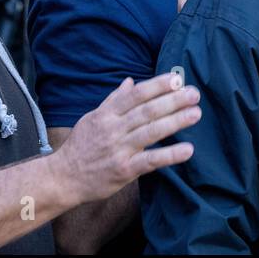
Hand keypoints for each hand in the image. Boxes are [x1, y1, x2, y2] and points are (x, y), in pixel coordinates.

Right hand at [50, 73, 200, 205]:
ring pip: (150, 132)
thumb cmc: (81, 146)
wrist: (62, 178)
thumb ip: (113, 100)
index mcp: (106, 114)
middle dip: (172, 100)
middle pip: (146, 111)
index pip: (136, 95)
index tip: (177, 79)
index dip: (157, 85)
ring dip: (176, 122)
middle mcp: (113, 129)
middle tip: (194, 94)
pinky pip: (149, 161)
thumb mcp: (92, 118)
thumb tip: (130, 81)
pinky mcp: (123, 171)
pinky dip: (169, 155)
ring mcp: (118, 150)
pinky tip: (188, 150)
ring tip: (196, 114)